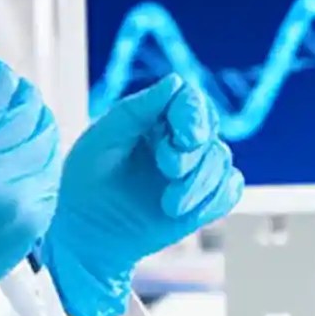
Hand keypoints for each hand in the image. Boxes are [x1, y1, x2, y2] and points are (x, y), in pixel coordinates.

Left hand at [42, 74, 243, 315]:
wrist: (86, 233)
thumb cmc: (85, 180)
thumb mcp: (101, 141)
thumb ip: (135, 110)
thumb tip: (174, 81)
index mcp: (154, 116)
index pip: (188, 100)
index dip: (192, 115)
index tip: (185, 139)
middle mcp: (178, 138)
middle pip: (209, 129)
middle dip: (193, 153)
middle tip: (168, 169)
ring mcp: (194, 169)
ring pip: (222, 161)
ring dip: (200, 183)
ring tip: (170, 206)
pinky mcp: (203, 200)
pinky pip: (229, 192)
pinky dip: (214, 200)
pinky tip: (185, 212)